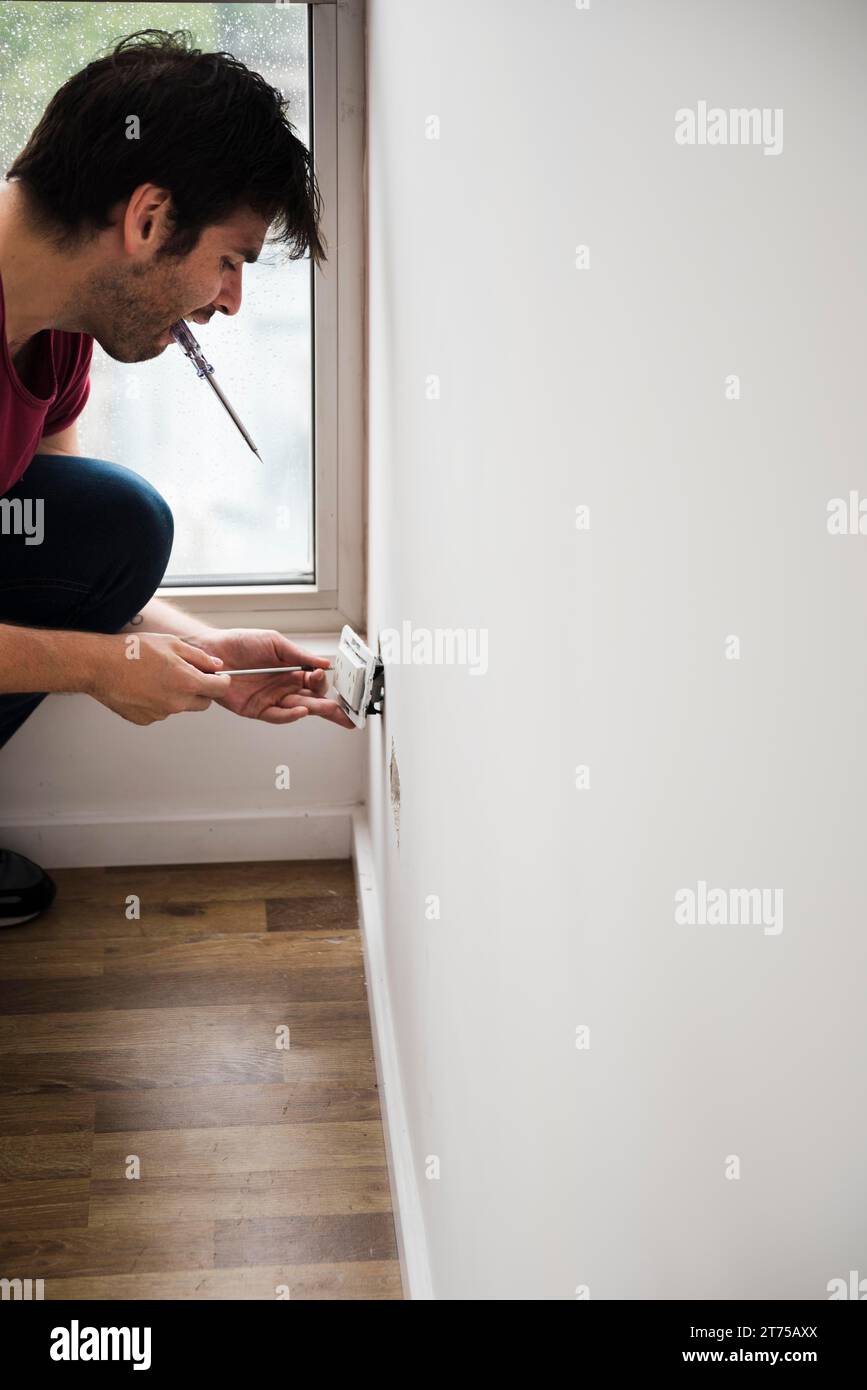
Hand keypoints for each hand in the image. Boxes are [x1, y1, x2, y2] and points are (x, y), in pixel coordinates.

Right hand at [87, 633, 231, 724]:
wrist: (100, 666)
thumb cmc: (132, 651)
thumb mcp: (171, 644)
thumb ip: (199, 656)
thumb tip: (216, 664)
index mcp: (188, 683)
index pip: (219, 689)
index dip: (222, 681)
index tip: (219, 677)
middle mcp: (177, 703)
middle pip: (203, 702)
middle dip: (201, 690)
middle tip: (186, 674)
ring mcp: (161, 714)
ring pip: (181, 706)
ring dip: (178, 695)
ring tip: (157, 676)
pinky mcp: (146, 719)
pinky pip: (161, 712)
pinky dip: (159, 702)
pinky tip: (145, 687)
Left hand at [185, 627, 356, 728]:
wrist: (212, 652)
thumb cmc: (240, 643)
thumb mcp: (275, 642)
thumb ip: (300, 655)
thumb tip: (324, 663)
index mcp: (291, 671)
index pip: (315, 682)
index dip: (321, 681)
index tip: (322, 674)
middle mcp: (284, 687)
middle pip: (313, 700)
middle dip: (332, 708)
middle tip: (347, 714)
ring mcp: (271, 699)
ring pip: (300, 709)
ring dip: (317, 711)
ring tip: (332, 711)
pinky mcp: (257, 710)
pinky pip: (278, 715)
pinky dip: (292, 715)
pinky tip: (302, 710)